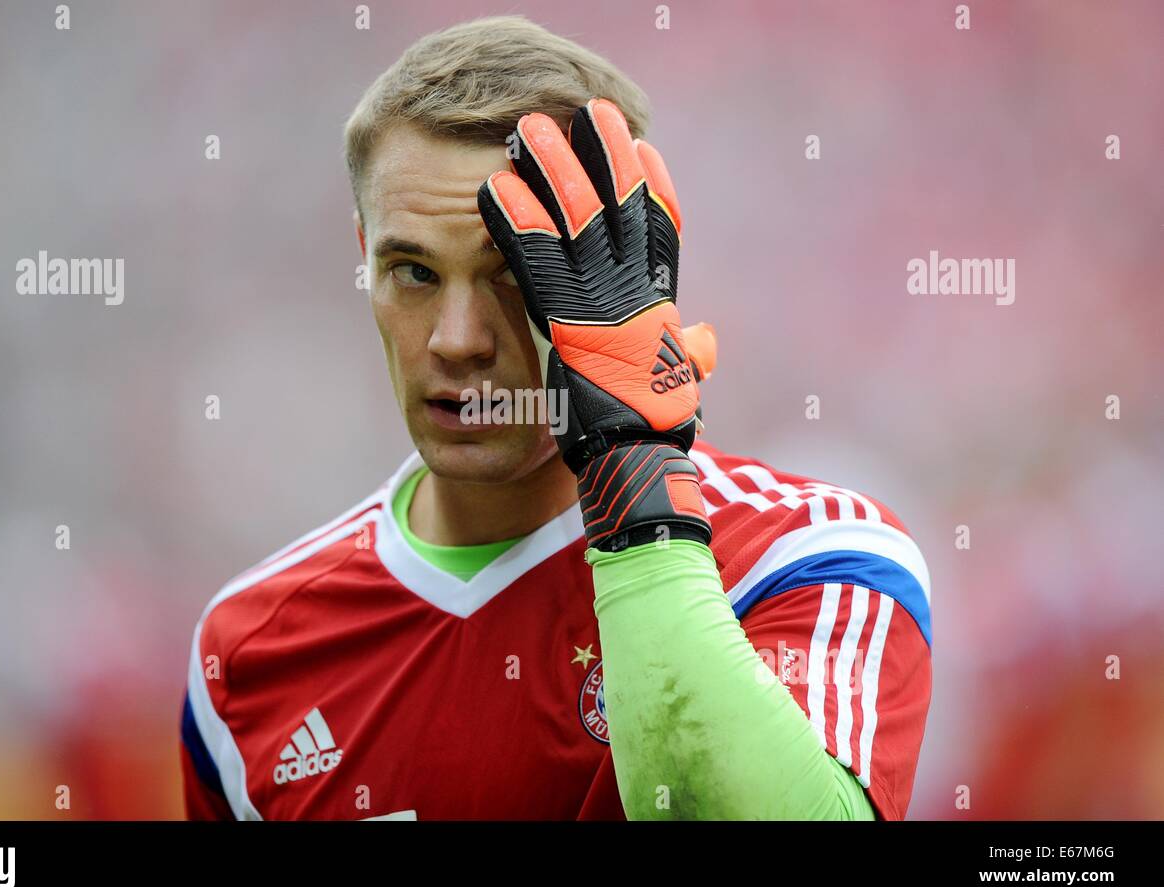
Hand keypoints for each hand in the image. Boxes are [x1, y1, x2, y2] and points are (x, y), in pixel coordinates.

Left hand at [478, 98, 714, 550]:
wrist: (637, 461)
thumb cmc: (654, 430)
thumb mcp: (679, 384)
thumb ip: (690, 353)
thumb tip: (705, 338)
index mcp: (660, 304)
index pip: (660, 230)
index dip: (652, 184)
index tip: (643, 146)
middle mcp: (637, 293)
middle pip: (620, 206)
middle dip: (604, 155)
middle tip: (589, 111)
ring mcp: (603, 303)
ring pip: (577, 220)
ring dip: (554, 171)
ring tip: (530, 131)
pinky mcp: (567, 322)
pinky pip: (535, 261)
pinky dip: (515, 223)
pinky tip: (494, 190)